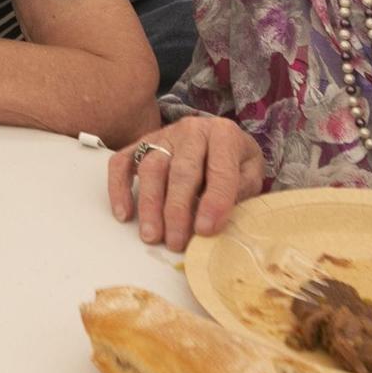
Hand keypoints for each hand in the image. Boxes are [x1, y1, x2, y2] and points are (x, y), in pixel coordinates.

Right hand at [106, 117, 263, 250]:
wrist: (219, 135)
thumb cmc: (235, 160)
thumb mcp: (251, 171)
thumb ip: (241, 190)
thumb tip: (219, 218)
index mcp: (223, 134)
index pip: (219, 170)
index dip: (214, 202)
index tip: (206, 231)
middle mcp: (191, 130)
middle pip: (180, 171)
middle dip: (177, 210)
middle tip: (175, 242)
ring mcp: (163, 136)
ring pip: (150, 168)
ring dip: (150, 205)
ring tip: (152, 235)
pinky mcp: (141, 143)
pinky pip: (122, 162)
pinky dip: (119, 188)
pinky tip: (124, 214)